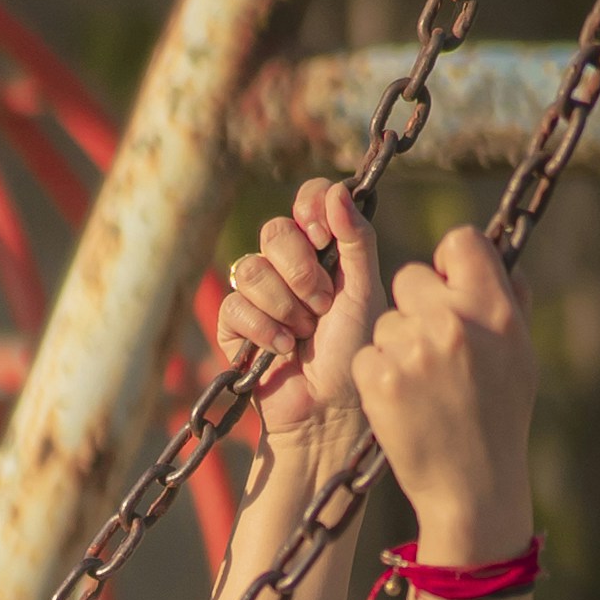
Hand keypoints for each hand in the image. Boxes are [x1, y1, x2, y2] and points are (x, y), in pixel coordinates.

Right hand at [209, 179, 382, 454]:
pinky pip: (234, 305)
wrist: (328, 410)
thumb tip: (337, 189)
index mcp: (325, 250)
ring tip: (304, 334)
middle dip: (301, 271)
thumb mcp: (365, 292)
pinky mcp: (234, 324)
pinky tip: (282, 350)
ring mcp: (259, 293)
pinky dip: (262, 329)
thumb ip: (357, 240)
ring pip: (252, 268)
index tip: (322, 234)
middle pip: (276, 231)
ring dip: (284, 305)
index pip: (308, 201)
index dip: (309, 210)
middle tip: (322, 304)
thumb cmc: (354, 352)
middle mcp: (290, 265)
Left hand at [354, 225, 533, 554]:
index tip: (448, 285)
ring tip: (423, 386)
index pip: (461, 239)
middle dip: (415, 305)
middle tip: (432, 347)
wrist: (471, 485)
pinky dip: (378, 375)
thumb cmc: (499, 417)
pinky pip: (367, 354)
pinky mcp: (377, 377)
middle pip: (410, 277)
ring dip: (396, 346)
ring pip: (385, 320)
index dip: (449, 261)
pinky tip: (403, 402)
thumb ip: (509, 302)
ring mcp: (411, 349)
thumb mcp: (521, 357)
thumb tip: (499, 257)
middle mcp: (452, 322)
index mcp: (494, 310)